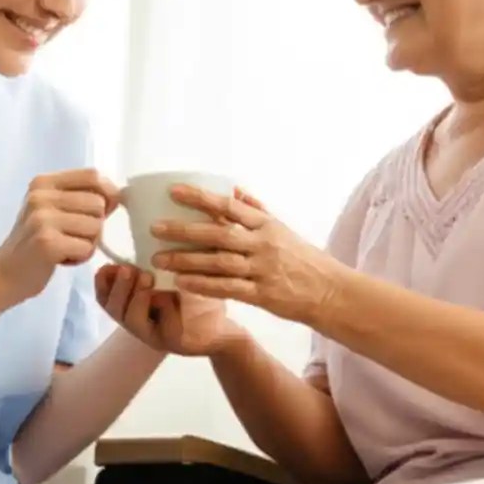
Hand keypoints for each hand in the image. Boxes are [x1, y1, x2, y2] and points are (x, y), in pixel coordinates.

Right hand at [0, 169, 119, 301]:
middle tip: (72, 237)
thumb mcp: (51, 208)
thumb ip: (78, 196)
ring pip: (96, 227)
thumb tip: (117, 195)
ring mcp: (43, 218)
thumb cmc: (33, 241)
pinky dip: (81, 258)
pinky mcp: (47, 243)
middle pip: (98, 204)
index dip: (108, 193)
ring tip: (66, 248)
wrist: (4, 274)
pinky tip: (61, 259)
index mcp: (44, 182)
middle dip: (94, 225)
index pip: (92, 175)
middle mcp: (41, 196)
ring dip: (88, 243)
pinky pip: (87, 247)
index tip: (104, 210)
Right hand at [95, 264, 242, 356]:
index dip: (103, 279)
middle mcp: (136, 319)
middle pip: (112, 306)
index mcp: (132, 301)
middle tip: (128, 268)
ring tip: (145, 277)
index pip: (105, 293)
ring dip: (135, 297)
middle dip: (117, 286)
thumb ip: (163, 253)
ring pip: (130, 319)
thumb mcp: (177, 270)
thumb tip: (154, 209)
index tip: (110, 263)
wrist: (223, 325)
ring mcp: (152, 333)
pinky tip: (166, 297)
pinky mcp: (171, 344)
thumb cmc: (197, 292)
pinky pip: (159, 329)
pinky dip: (162, 311)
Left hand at [150, 186, 345, 324]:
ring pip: (218, 262)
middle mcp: (263, 244)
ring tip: (158, 260)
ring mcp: (262, 270)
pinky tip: (181, 283)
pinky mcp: (262, 295)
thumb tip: (232, 188)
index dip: (200, 198)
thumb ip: (255, 210)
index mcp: (265, 224)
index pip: (229, 205)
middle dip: (184, 230)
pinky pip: (228, 289)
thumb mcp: (281, 228)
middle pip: (218, 233)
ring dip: (186, 261)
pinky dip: (204, 286)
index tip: (173, 192)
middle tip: (154, 229)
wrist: (328, 291)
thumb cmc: (301, 258)